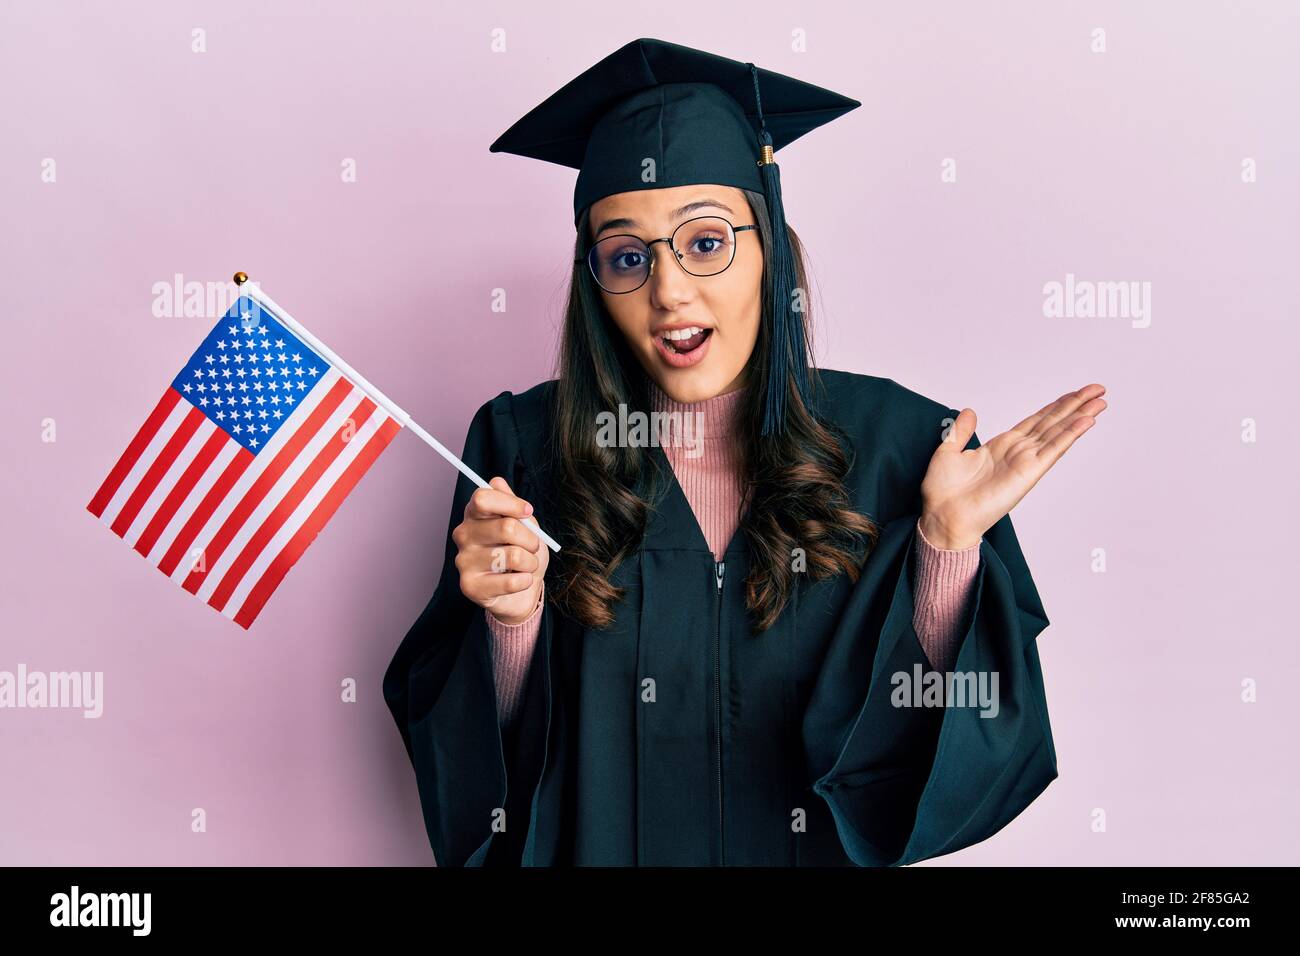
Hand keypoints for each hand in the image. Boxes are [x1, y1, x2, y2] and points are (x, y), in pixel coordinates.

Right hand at [451, 476, 548, 623]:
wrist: (522, 592)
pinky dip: (526, 581)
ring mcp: (464, 561)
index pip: (483, 498)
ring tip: (526, 566)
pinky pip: (511, 581)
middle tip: (533, 547)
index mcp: (474, 515)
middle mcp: (463, 535)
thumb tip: (497, 482)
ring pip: (513, 555)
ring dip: (530, 562)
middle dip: (531, 539)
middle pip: (506, 527)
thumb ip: (511, 503)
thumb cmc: (522, 553)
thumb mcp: (524, 524)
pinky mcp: (470, 586)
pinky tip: (521, 581)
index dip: (511, 504)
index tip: (528, 512)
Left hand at [919, 383, 1107, 549]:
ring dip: (1080, 416)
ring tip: (1100, 401)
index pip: (1036, 421)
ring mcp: (1025, 462)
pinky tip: (1086, 421)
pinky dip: (1070, 434)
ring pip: (1058, 433)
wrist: (943, 515)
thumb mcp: (948, 451)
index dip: (1055, 407)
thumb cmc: (943, 492)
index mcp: (1001, 446)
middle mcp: (1018, 452)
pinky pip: (1053, 449)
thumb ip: (961, 431)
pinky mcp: (1029, 473)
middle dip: (1075, 405)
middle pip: (1053, 423)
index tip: (1074, 394)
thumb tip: (969, 411)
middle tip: (1098, 390)